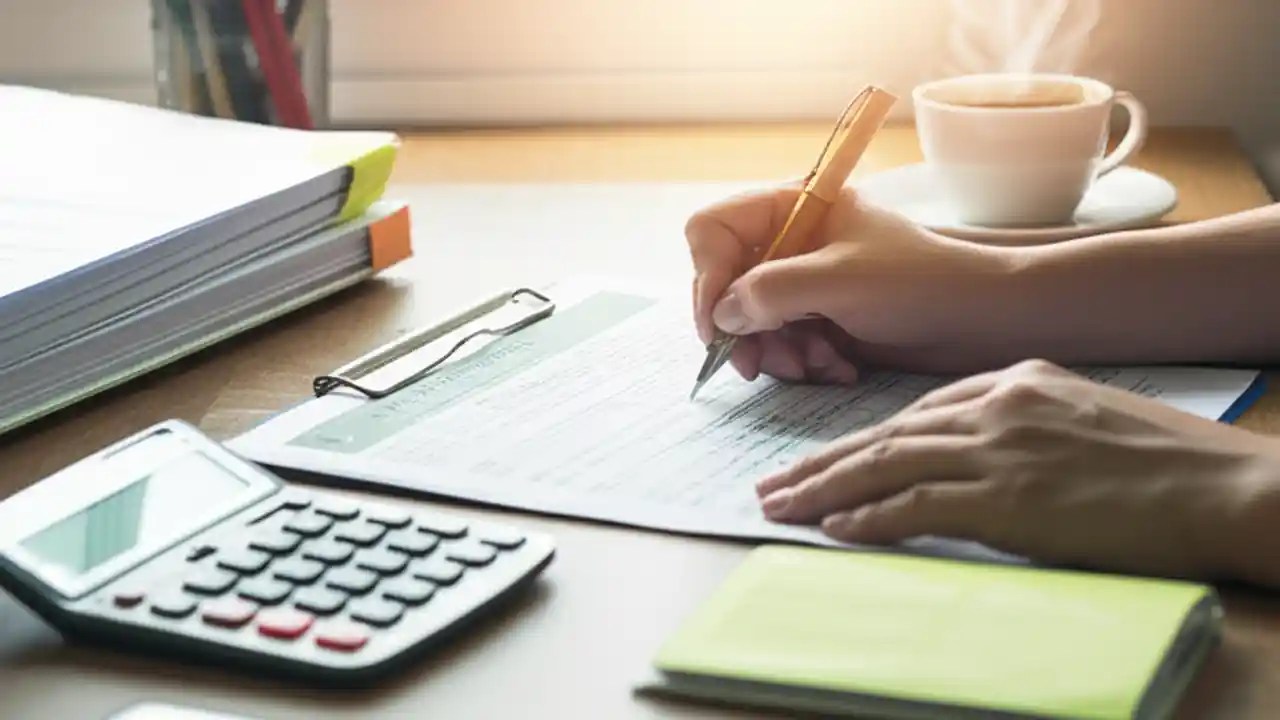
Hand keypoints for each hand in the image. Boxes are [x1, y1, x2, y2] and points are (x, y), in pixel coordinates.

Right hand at [685, 185, 1018, 383]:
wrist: (980, 321)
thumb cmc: (920, 284)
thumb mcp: (838, 282)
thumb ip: (769, 292)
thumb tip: (721, 315)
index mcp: (795, 205)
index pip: (714, 230)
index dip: (708, 277)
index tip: (718, 324)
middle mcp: (792, 238)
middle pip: (724, 281)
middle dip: (744, 328)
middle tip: (758, 366)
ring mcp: (803, 279)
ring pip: (749, 320)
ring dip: (775, 351)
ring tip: (814, 366)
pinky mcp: (818, 317)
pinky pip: (779, 343)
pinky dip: (799, 361)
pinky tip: (836, 367)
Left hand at [755, 359, 1279, 585]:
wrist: (1221, 487)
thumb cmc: (1168, 460)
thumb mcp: (1085, 415)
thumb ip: (1024, 424)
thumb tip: (981, 455)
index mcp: (1016, 379)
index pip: (918, 409)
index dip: (865, 436)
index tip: (829, 456)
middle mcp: (996, 406)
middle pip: (886, 432)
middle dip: (822, 460)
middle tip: (773, 480)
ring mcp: (998, 451)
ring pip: (886, 464)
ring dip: (824, 488)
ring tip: (780, 505)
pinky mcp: (1004, 500)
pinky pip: (915, 506)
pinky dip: (869, 518)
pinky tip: (835, 528)